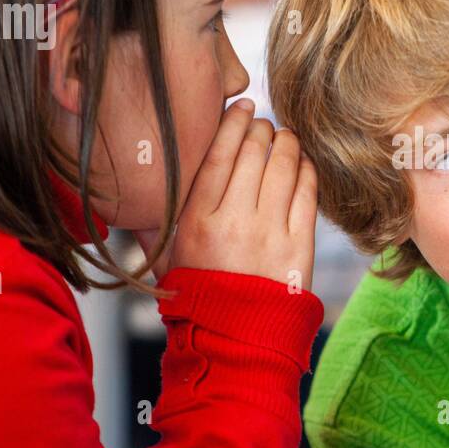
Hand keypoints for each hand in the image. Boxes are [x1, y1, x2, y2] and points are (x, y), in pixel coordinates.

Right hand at [136, 98, 317, 289]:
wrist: (234, 341)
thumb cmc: (199, 295)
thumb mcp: (167, 257)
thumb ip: (157, 222)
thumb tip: (140, 190)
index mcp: (197, 220)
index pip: (218, 155)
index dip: (233, 123)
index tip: (242, 106)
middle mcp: (234, 222)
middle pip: (254, 154)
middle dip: (262, 129)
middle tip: (265, 123)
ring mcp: (270, 233)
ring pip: (285, 167)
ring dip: (288, 144)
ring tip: (286, 137)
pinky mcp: (300, 246)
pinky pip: (308, 194)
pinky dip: (307, 171)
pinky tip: (303, 163)